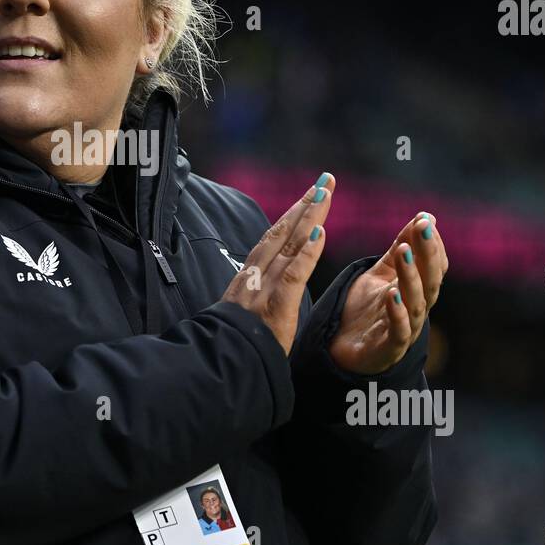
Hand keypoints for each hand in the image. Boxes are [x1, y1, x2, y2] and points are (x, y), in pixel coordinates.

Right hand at [221, 172, 336, 354]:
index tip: (307, 196)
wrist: (219, 364)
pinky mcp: (277, 304)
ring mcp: (265, 287)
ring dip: (309, 216)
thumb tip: (259, 286)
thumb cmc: (231, 344)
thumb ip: (251, 295)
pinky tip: (319, 231)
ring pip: (290, 245)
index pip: (272, 239)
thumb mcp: (239, 313)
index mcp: (247, 277)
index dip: (291, 216)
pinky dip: (308, 252)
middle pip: (283, 232)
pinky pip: (294, 273)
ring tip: (325, 192)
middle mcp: (255, 275)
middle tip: (324, 180)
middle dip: (304, 204)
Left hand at [328, 212, 448, 374]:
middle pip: (429, 280)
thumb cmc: (365, 310)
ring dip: (411, 275)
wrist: (340, 349)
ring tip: (404, 250)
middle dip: (427, 253)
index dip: (432, 244)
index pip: (434, 266)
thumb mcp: (381, 273)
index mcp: (416, 291)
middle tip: (422, 227)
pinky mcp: (389, 349)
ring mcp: (405, 330)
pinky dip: (398, 313)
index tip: (425, 220)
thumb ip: (400, 249)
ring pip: (416, 302)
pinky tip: (393, 294)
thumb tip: (423, 217)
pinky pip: (399, 331)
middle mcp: (416, 309)